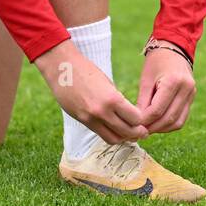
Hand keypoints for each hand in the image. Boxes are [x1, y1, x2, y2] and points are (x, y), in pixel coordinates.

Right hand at [34, 41, 148, 143]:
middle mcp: (102, 112)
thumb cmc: (86, 70)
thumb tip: (129, 116)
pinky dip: (110, 135)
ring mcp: (91, 118)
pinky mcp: (82, 120)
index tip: (143, 119)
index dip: (142, 121)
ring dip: (124, 138)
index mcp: (112, 99)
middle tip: (142, 132)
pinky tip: (114, 130)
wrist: (61, 67)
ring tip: (129, 134)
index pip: (135, 119)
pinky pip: (100, 134)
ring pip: (114, 138)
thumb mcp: (107, 83)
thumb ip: (117, 100)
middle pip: (127, 132)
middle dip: (137, 133)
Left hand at [137, 41, 195, 133]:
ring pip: (177, 122)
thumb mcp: (146, 79)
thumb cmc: (156, 61)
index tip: (134, 125)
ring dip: (162, 128)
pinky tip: (158, 124)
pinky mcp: (192, 97)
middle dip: (153, 127)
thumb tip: (137, 121)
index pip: (158, 110)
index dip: (145, 120)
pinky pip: (182, 117)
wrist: (174, 48)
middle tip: (139, 131)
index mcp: (173, 82)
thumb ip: (143, 101)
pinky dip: (170, 124)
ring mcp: (191, 94)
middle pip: (169, 118)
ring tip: (148, 128)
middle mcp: (186, 89)